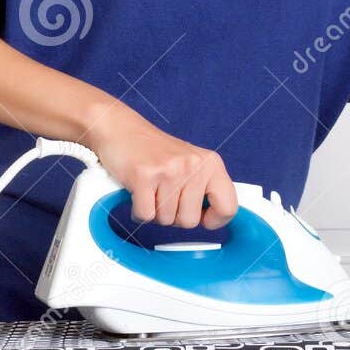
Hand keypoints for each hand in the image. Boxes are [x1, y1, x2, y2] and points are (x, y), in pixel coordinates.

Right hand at [84, 109, 237, 229]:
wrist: (121, 128)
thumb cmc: (154, 151)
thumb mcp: (190, 163)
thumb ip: (205, 187)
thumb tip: (216, 219)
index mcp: (211, 163)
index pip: (229, 207)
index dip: (214, 220)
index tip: (202, 217)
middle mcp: (194, 165)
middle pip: (190, 221)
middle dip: (174, 215)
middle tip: (163, 193)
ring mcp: (170, 170)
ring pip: (166, 220)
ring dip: (154, 211)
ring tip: (150, 188)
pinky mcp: (144, 176)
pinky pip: (145, 215)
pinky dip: (138, 211)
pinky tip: (137, 191)